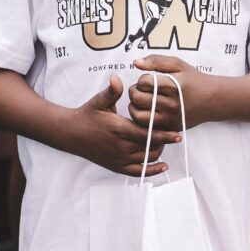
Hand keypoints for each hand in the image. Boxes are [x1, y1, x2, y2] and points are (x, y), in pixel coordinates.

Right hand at [58, 76, 177, 176]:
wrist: (71, 134)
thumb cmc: (88, 115)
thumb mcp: (99, 101)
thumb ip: (112, 91)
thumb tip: (117, 78)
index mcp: (119, 129)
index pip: (147, 134)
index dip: (164, 135)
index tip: (178, 134)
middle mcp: (120, 146)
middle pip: (150, 147)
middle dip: (163, 141)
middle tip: (172, 133)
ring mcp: (119, 158)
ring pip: (147, 158)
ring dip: (159, 152)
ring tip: (165, 143)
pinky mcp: (116, 166)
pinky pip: (138, 172)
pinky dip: (152, 171)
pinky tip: (163, 166)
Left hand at [127, 56, 212, 133]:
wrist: (212, 100)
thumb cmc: (193, 80)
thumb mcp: (178, 64)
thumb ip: (156, 61)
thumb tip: (135, 62)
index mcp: (173, 86)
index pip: (144, 82)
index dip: (141, 79)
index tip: (147, 79)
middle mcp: (172, 104)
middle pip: (138, 98)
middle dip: (134, 91)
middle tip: (140, 89)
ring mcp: (170, 118)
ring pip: (138, 115)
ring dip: (134, 106)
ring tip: (141, 100)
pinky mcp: (169, 128)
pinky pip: (147, 127)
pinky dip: (142, 118)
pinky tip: (146, 111)